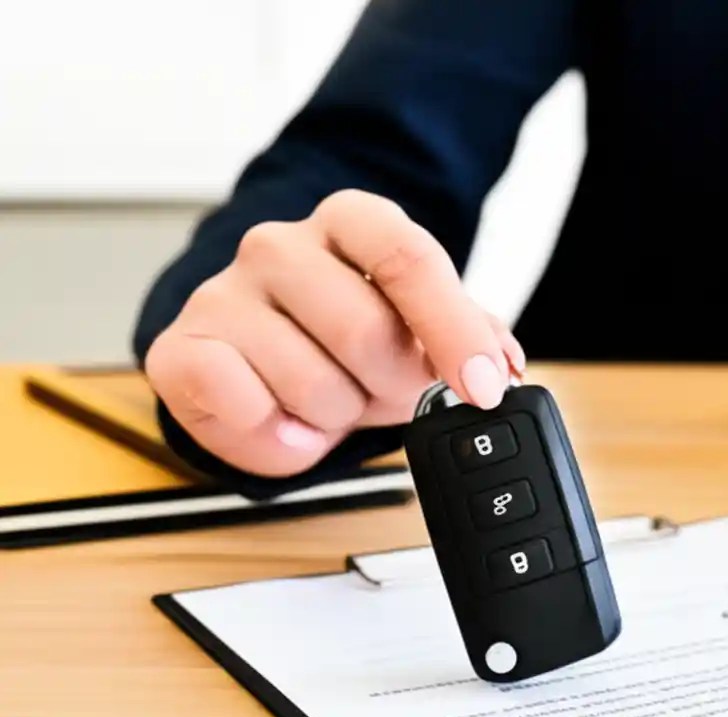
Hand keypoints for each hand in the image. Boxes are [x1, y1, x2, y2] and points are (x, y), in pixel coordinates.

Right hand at [144, 189, 524, 476]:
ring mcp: (222, 292)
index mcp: (351, 221)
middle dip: (392, 386)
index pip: (409, 257)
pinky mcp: (178, 349)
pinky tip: (285, 421)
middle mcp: (280, 244)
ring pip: (313, 384)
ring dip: (336, 416)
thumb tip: (504, 363)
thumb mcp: (417, 327)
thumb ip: (469, 335)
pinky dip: (281, 439)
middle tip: (383, 391)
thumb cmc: (344, 335)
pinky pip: (246, 410)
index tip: (485, 384)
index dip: (453, 328)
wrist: (257, 357)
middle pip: (366, 331)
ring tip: (326, 399)